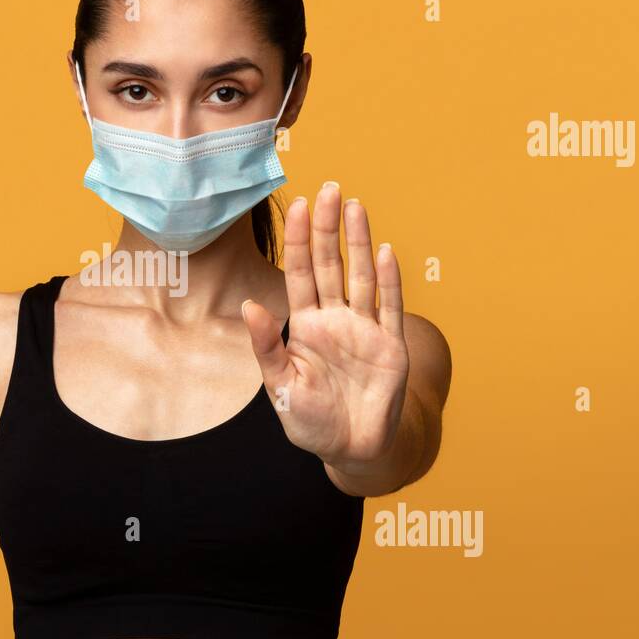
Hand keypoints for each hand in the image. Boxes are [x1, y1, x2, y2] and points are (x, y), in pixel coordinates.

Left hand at [241, 182, 409, 474]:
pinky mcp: (390, 346)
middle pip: (331, 265)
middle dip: (328, 228)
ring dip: (358, 242)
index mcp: (306, 326)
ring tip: (355, 206)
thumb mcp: (280, 385)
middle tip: (328, 189)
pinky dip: (387, 281)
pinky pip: (389, 308)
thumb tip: (249, 305)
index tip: (297, 205)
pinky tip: (384, 252)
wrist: (351, 449)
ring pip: (360, 277)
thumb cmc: (311, 419)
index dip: (300, 240)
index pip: (301, 273)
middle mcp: (336, 319)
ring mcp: (365, 329)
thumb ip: (266, 346)